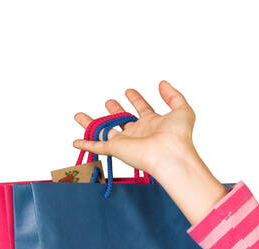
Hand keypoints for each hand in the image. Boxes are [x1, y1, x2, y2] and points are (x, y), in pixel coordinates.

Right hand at [72, 80, 198, 179]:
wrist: (171, 155)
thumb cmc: (179, 136)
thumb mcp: (182, 110)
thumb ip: (174, 96)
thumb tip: (163, 83)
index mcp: (154, 124)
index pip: (143, 109)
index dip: (137, 100)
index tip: (130, 91)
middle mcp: (139, 133)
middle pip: (123, 120)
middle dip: (116, 110)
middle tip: (110, 102)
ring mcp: (127, 142)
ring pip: (105, 131)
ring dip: (92, 123)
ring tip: (79, 115)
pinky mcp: (117, 150)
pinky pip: (97, 146)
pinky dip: (85, 144)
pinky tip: (75, 142)